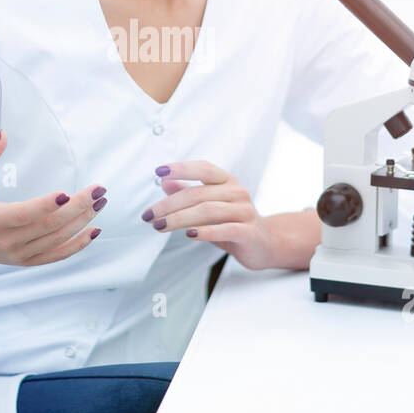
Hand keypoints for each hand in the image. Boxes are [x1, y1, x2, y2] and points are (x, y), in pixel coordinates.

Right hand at [0, 130, 105, 289]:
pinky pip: (58, 255)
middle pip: (48, 227)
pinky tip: (95, 229)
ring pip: (57, 239)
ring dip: (82, 221)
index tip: (66, 193)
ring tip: (101, 201)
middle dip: (77, 208)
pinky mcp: (29, 261)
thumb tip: (2, 134)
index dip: (45, 206)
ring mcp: (20, 255)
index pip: (23, 215)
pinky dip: (78, 244)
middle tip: (98, 190)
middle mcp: (7, 242)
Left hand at [142, 161, 280, 269]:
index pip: (204, 168)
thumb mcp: (209, 206)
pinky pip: (226, 229)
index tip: (158, 171)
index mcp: (227, 181)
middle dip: (170, 204)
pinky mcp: (249, 232)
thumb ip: (188, 193)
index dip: (181, 168)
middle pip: (199, 194)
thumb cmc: (232, 222)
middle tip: (149, 215)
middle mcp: (237, 192)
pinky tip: (188, 234)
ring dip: (180, 218)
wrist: (265, 244)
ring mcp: (245, 211)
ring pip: (208, 210)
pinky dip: (205, 231)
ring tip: (160, 226)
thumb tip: (164, 182)